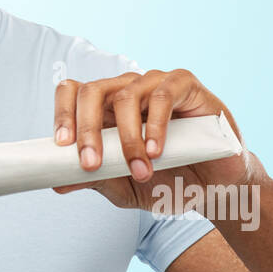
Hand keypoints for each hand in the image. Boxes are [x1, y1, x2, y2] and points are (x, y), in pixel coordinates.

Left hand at [50, 69, 259, 211]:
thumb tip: (56, 181)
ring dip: (127, 139)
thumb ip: (95, 179)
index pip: (72, 94)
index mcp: (106, 109)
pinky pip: (162, 96)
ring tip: (139, 171)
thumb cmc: (168, 181)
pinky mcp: (185, 84)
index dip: (62, 115)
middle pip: (92, 91)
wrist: (216, 188)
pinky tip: (156, 151)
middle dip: (86, 129)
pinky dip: (154, 125)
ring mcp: (154, 83)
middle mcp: (127, 90)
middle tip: (90, 164)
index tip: (60, 146)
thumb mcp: (125, 186)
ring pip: (126, 96)